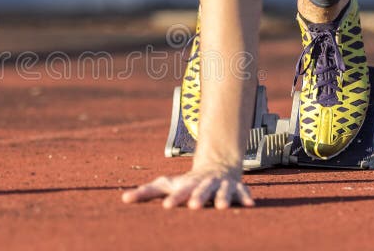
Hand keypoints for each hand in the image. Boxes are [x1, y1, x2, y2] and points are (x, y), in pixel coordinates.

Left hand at [121, 169, 253, 209]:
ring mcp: (221, 185)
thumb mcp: (167, 185)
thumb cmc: (187, 182)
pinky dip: (245, 197)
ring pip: (222, 191)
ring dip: (222, 198)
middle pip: (201, 190)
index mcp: (188, 184)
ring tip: (222, 207)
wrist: (217, 166)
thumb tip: (123, 199)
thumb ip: (146, 192)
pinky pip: (242, 192)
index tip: (167, 207)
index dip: (175, 199)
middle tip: (194, 206)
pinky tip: (250, 206)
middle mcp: (204, 183)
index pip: (179, 192)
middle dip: (198, 197)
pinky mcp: (237, 188)